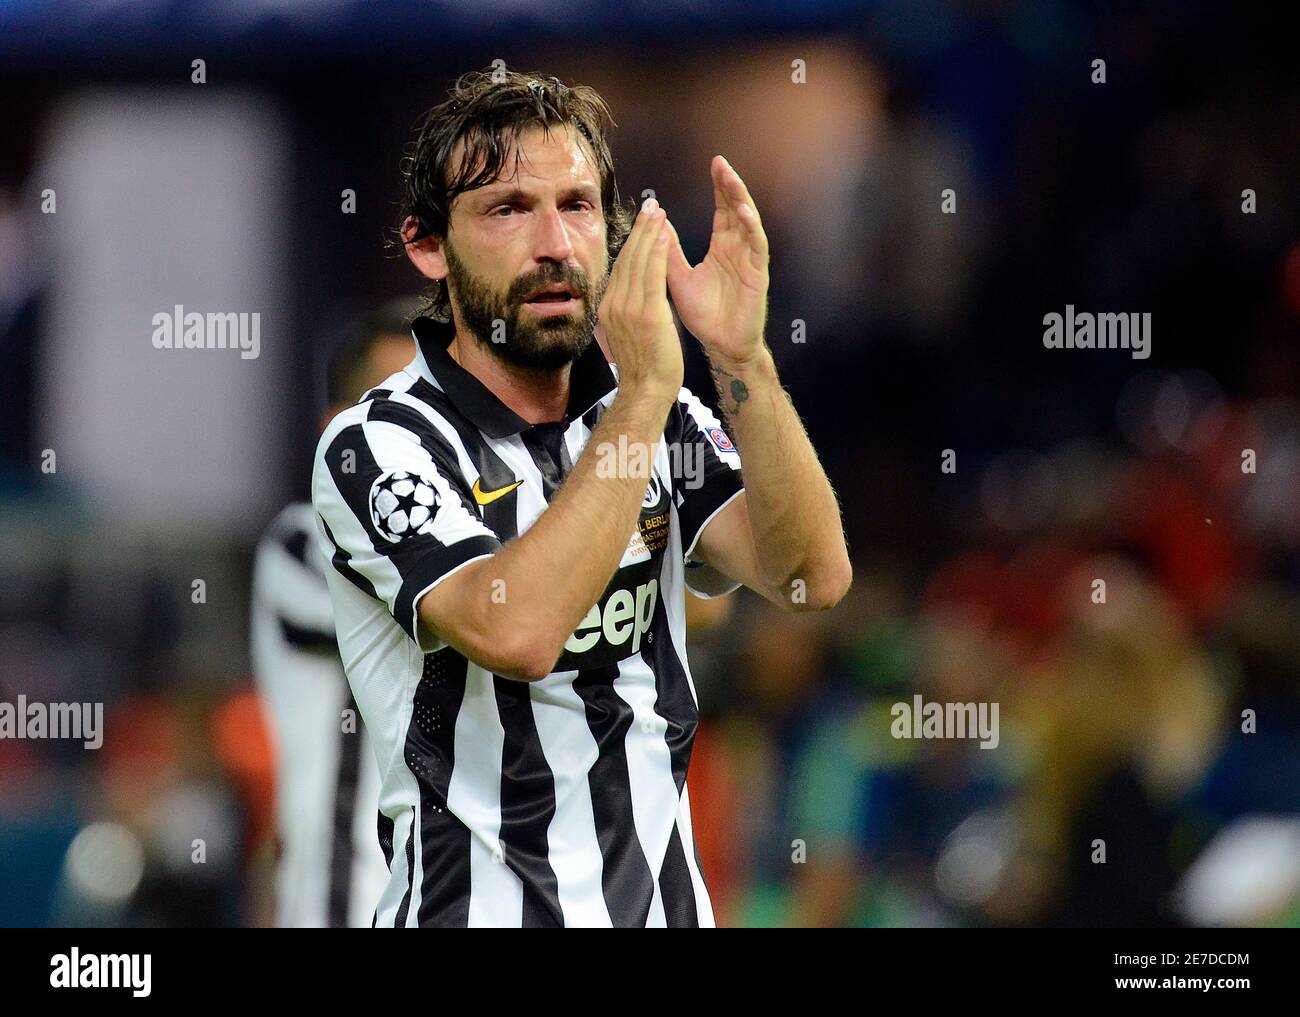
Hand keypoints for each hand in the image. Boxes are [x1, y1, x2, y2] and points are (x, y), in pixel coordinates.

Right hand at [597, 197, 682, 404]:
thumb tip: (633, 296)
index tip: (642, 223)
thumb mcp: (628, 333)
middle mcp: (614, 304)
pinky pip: (651, 274)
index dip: (632, 242)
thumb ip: (628, 311)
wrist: (645, 390)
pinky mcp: (645, 313)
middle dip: (639, 229)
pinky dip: (657, 250)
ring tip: (658, 211)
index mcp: (609, 308)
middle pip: (626, 258)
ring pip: (638, 261)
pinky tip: (663, 233)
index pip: (621, 267)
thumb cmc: (643, 367)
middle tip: (650, 205)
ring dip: (649, 233)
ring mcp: (627, 308)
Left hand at [665, 156, 769, 365]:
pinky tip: (743, 212)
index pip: (722, 210)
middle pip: (737, 209)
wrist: (720, 345)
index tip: (713, 163)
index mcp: (723, 247)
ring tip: (731, 178)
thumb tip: (656, 224)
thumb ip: (669, 251)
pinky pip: (757, 246)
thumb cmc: (704, 315)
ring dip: (741, 199)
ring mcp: (750, 260)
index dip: (719, 187)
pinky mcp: (757, 274)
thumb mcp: (679, 277)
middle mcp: (738, 249)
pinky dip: (752, 228)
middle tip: (720, 162)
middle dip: (729, 185)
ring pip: (749, 222)